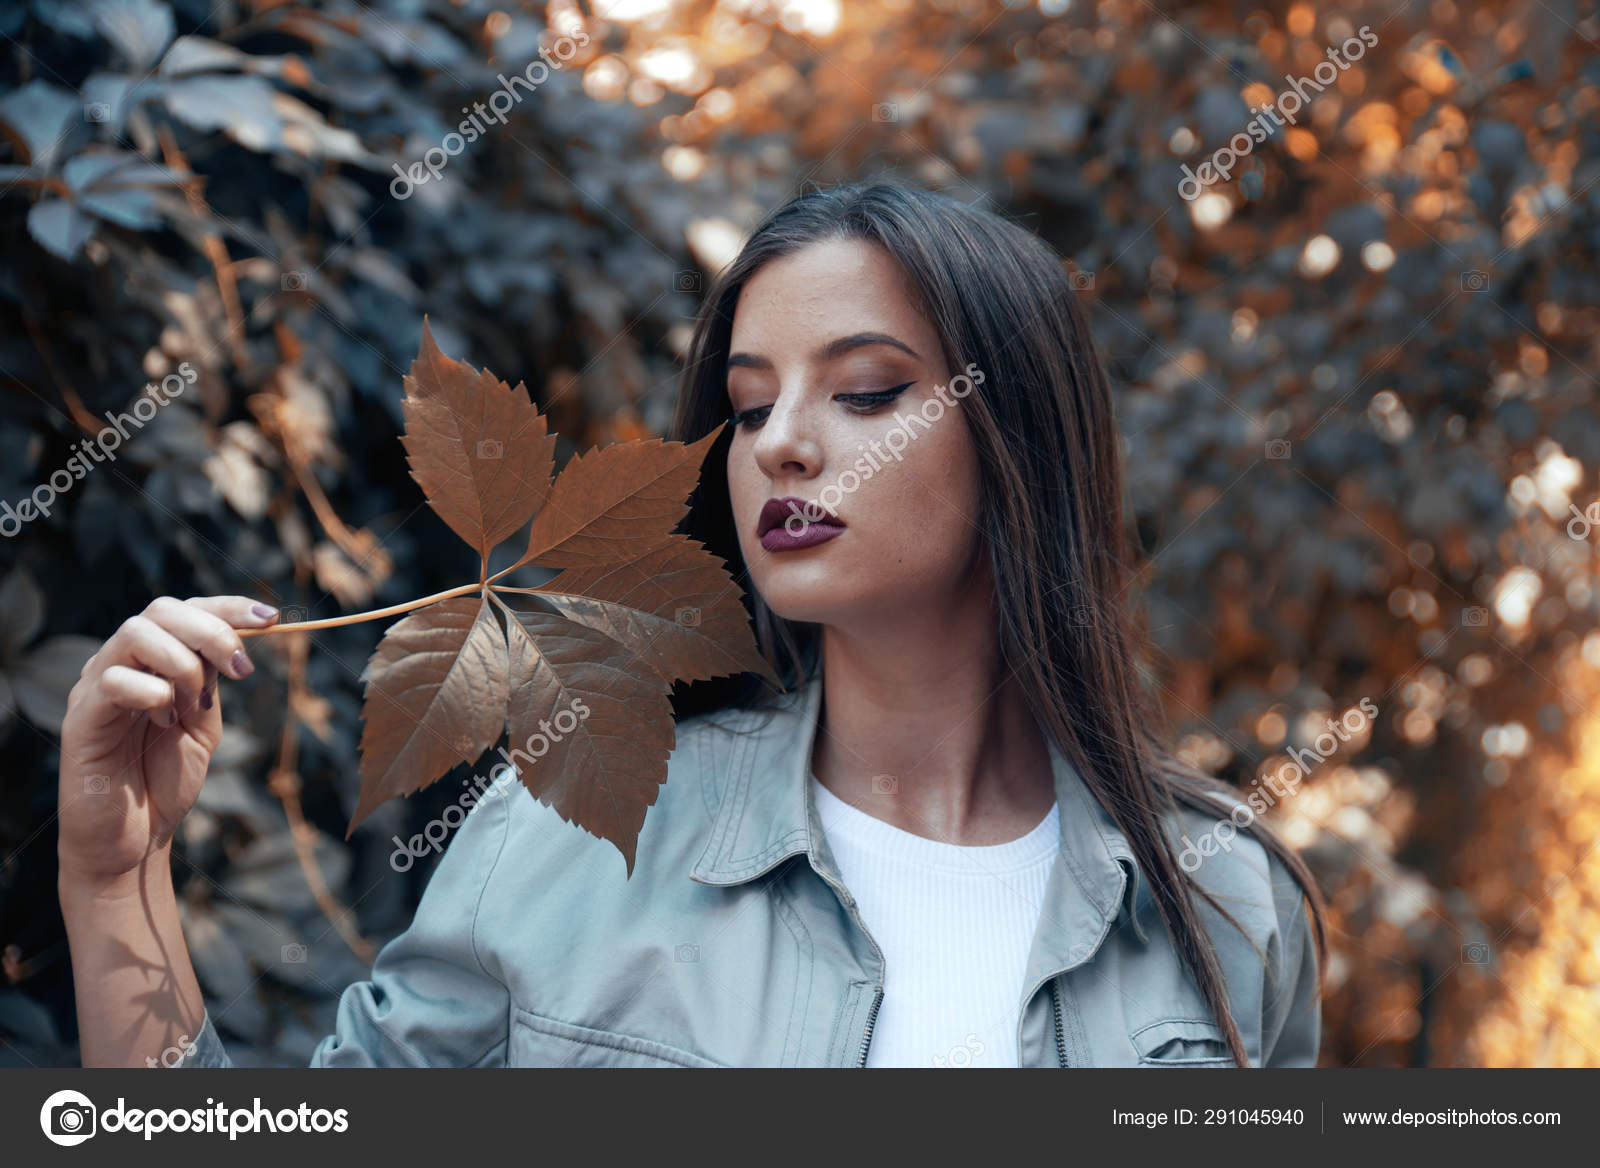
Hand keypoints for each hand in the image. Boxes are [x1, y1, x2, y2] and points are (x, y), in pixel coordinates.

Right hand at [57, 595, 279, 890]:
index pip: (185, 611)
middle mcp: (120, 664)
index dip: (228, 607)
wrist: (134, 840)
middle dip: (213, 631)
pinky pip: (113, 681)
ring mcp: (96, 687)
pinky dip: (151, 693)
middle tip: (243, 671)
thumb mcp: (202, 723)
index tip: (272, 618)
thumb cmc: (164, 781)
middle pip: (161, 610)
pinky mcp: (81, 718)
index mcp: (152, 662)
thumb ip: (210, 681)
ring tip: (194, 706)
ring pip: (136, 633)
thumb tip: (232, 643)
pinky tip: (164, 721)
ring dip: (183, 663)